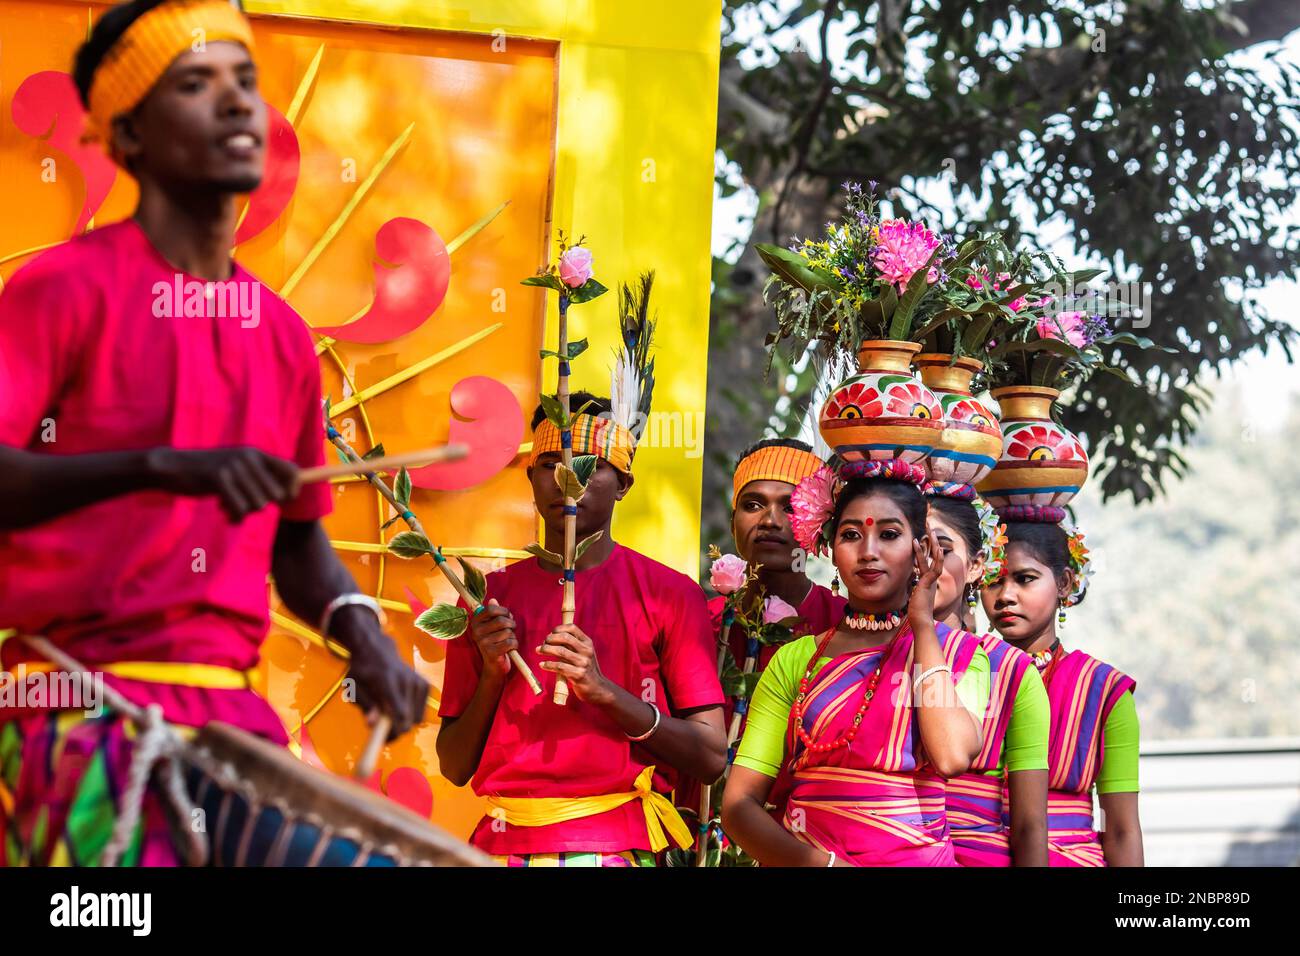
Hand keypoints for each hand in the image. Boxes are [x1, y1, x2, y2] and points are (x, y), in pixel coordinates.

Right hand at [147, 446, 299, 521]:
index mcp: (256, 454)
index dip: (293, 490)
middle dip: (263, 506)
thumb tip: (283, 495)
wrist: (172, 467)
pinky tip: (224, 513)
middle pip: (277, 494)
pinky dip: (234, 517)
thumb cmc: (207, 473)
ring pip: (259, 504)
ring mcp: (234, 467)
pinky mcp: (219, 478)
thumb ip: (258, 478)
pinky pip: (240, 509)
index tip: (282, 501)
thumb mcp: (236, 469)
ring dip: (245, 512)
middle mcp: (249, 457)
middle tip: (245, 505)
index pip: (292, 471)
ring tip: (229, 508)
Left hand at [342, 619, 429, 739]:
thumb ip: (364, 705)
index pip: (400, 714)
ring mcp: (419, 682)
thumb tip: (372, 724)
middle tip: (382, 728)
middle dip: (396, 730)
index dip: (393, 732)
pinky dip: (411, 714)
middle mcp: (408, 681)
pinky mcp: (425, 685)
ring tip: (389, 712)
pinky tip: (399, 703)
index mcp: (388, 681)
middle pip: (408, 721)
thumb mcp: (355, 687)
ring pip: (416, 720)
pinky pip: (421, 713)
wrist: (378, 650)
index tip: (382, 739)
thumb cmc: (362, 671)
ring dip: (403, 721)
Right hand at [467, 598, 516, 681]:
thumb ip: (493, 613)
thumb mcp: (492, 627)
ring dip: (513, 636)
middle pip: (501, 620)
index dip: (504, 611)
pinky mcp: (491, 652)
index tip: (508, 616)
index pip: (491, 609)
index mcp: (475, 623)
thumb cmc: (495, 643)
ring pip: (507, 632)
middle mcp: (476, 632)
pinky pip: (510, 642)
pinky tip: (510, 648)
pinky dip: (514, 644)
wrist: (494, 666)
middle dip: (511, 624)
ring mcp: (483, 643)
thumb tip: (493, 600)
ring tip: (508, 641)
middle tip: (512, 629)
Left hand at [538, 624, 613, 705]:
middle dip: (550, 638)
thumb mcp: (583, 653)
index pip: (572, 628)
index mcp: (588, 643)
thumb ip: (571, 645)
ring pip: (561, 651)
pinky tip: (542, 665)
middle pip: (565, 638)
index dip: (558, 628)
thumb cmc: (585, 668)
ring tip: (538, 650)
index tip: (550, 633)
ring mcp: (583, 663)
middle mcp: (587, 651)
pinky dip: (548, 664)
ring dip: (546, 649)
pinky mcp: (578, 675)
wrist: (597, 688)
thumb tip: (550, 637)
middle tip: (543, 643)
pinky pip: (559, 667)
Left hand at [909, 530, 942, 623]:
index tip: (920, 541)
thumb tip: (909, 586)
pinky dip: (937, 558)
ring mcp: (931, 581)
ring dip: (933, 545)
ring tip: (930, 531)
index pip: (926, 561)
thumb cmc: (916, 612)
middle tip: (930, 527)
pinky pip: (935, 568)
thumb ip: (913, 588)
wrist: (920, 621)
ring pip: (934, 559)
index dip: (924, 550)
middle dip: (931, 542)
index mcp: (927, 581)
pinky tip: (937, 548)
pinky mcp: (929, 583)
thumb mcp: (913, 596)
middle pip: (933, 556)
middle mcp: (931, 579)